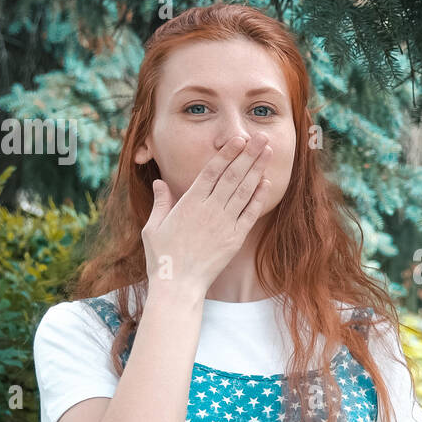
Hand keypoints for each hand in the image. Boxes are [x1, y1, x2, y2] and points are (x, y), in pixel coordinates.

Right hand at [141, 133, 273, 298]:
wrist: (178, 285)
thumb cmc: (162, 257)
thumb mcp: (153, 227)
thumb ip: (160, 202)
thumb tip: (159, 182)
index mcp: (189, 203)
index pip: (211, 171)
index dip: (227, 153)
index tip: (239, 138)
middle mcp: (209, 209)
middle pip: (232, 176)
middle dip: (248, 154)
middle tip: (261, 137)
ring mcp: (224, 224)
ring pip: (244, 190)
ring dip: (257, 169)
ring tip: (268, 151)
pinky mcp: (234, 239)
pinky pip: (250, 213)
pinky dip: (259, 197)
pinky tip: (267, 181)